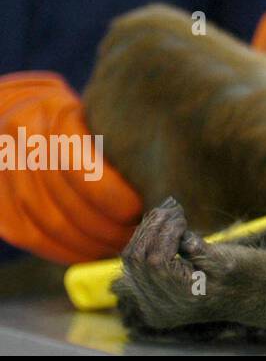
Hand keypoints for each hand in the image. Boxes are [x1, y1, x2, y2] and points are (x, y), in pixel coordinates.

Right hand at [0, 73, 141, 262]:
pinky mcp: (0, 203)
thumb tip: (156, 193)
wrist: (28, 108)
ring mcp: (6, 175)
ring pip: (48, 224)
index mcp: (56, 116)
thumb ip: (122, 146)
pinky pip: (32, 236)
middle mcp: (26, 144)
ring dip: (90, 244)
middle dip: (106, 228)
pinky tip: (93, 252)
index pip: (79, 167)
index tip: (138, 208)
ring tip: (123, 246)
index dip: (109, 196)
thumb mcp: (106, 116)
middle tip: (139, 236)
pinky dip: (66, 251)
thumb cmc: (84, 115)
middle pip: (65, 202)